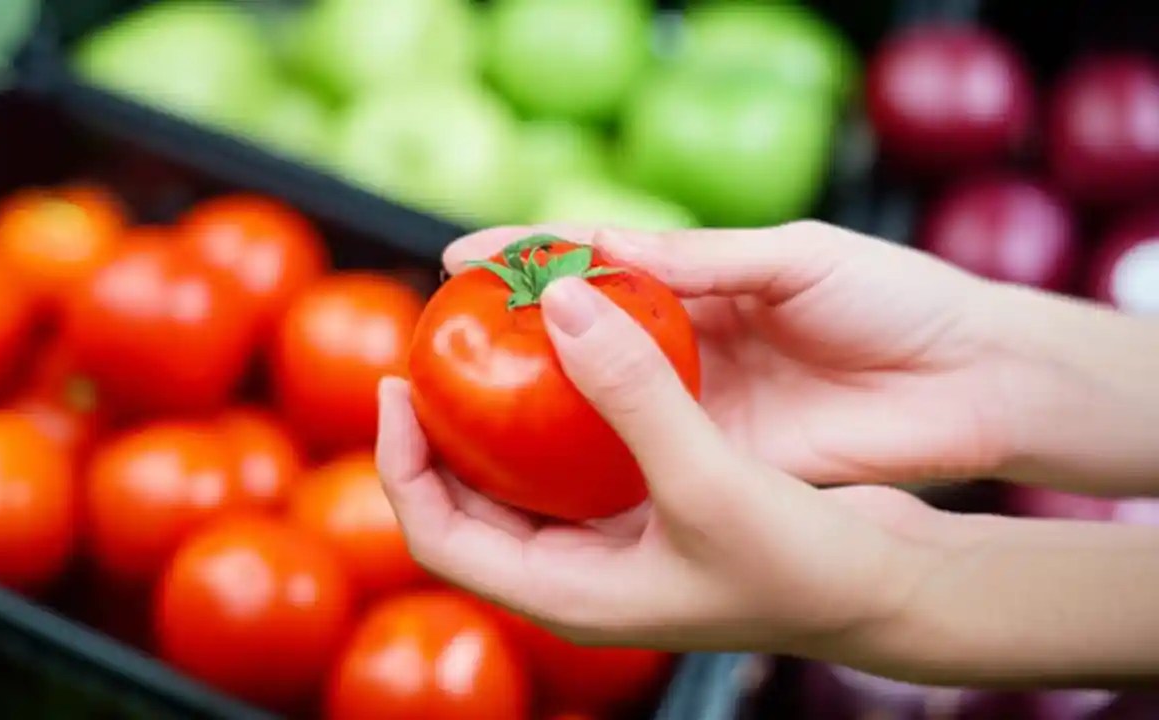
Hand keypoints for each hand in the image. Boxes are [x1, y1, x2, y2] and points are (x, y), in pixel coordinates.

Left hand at [375, 273, 937, 659]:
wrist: (889, 590)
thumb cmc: (801, 565)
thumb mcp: (707, 479)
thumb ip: (632, 392)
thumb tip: (556, 299)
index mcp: (567, 594)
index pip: (439, 536)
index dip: (398, 463)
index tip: (395, 386)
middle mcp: (579, 574)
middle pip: (469, 504)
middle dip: (439, 432)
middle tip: (431, 352)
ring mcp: (615, 545)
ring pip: (524, 477)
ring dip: (498, 416)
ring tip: (487, 342)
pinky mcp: (653, 513)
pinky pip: (580, 456)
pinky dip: (563, 409)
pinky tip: (574, 350)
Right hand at [443, 222, 1016, 485]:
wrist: (968, 386)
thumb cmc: (894, 300)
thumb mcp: (798, 259)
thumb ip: (705, 257)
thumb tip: (601, 247)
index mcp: (699, 277)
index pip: (593, 258)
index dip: (523, 254)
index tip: (458, 258)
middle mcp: (683, 340)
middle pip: (577, 331)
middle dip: (506, 329)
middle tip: (440, 333)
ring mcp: (693, 400)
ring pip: (594, 396)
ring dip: (530, 395)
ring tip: (461, 395)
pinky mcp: (714, 455)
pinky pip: (634, 452)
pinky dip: (582, 451)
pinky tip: (531, 455)